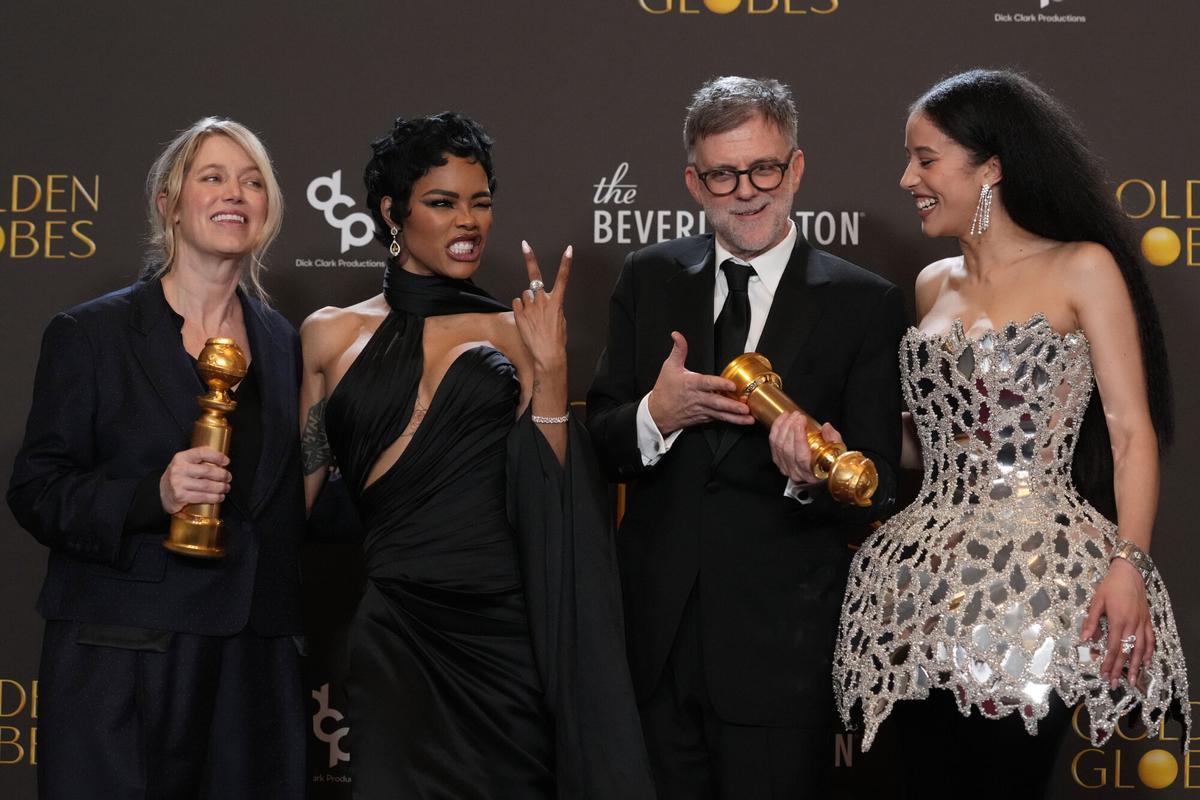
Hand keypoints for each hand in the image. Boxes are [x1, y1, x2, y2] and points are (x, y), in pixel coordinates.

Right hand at [160, 446, 231, 513]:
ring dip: (221, 487)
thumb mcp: (184, 463)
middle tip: (228, 478)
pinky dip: (214, 497)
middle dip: (222, 475)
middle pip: (208, 471)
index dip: (217, 456)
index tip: (226, 461)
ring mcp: (178, 483)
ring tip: (226, 488)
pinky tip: (219, 497)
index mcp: (181, 457)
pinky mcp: (180, 496)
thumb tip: (222, 462)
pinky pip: (202, 497)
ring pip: (207, 485)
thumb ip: (198, 460)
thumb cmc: (178, 477)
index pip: (202, 452)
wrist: (160, 493)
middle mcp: (179, 469)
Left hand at [512, 240, 570, 371]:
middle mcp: (543, 301)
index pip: (562, 278)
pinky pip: (517, 303)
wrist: (547, 354)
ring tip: (532, 316)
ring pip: (524, 294)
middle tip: (525, 244)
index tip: (568, 250)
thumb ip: (553, 307)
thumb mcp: (561, 320)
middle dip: (530, 259)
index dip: (566, 263)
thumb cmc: (557, 340)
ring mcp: (530, 306)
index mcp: (557, 302)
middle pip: (534, 277)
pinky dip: (520, 308)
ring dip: (527, 301)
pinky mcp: (519, 313)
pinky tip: (525, 318)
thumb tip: (544, 303)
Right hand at [647, 332, 753, 434]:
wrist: (657, 413)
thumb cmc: (664, 390)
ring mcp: (700, 410)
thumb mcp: (669, 367)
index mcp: (691, 384)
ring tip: (749, 418)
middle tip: (745, 407)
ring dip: (735, 417)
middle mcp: (697, 398)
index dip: (720, 384)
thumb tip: (677, 335)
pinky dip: (729, 420)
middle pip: (716, 402)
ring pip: (720, 414)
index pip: (707, 383)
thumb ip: (678, 350)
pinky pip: (717, 419)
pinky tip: (742, 421)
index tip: (732, 385)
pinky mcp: (702, 418)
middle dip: (731, 406)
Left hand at [770, 411, 842, 483]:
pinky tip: (782, 420)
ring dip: (782, 427)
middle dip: (790, 427)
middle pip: (787, 449)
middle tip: (797, 415)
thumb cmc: (830, 459)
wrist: (822, 466)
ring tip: (790, 415)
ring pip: (778, 446)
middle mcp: (796, 472)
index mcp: (812, 472)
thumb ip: (833, 438)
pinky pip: (773, 444)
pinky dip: (776, 430)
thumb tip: (826, 427)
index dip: (799, 435)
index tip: (802, 419)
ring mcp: (785, 468)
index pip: (801, 456)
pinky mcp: (778, 461)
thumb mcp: (838, 449)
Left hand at [1081, 558, 1152, 689]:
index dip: (1109, 663)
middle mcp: (1132, 625)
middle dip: (1120, 669)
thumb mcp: (1096, 601)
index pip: (1113, 648)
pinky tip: (1146, 662)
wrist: (1130, 573)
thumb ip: (1091, 621)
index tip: (1104, 675)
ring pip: (1141, 649)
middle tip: (1115, 684)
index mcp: (1118, 621)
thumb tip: (1084, 639)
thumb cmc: (1110, 586)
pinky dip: (1149, 653)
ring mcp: (1142, 623)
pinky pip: (1150, 640)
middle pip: (1126, 652)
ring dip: (1136, 666)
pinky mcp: (1148, 621)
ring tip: (1133, 680)